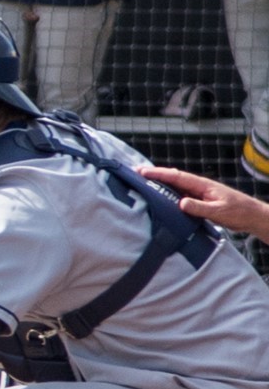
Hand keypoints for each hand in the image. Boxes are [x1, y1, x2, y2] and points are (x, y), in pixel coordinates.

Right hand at [139, 165, 268, 240]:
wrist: (252, 216)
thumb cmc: (239, 212)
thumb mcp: (219, 211)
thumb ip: (199, 207)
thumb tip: (180, 202)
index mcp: (202, 185)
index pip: (177, 177)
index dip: (158, 174)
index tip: (142, 172)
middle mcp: (198, 187)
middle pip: (173, 178)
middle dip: (155, 174)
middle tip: (136, 173)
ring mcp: (199, 193)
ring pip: (175, 186)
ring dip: (160, 184)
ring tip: (142, 183)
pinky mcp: (200, 201)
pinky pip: (180, 195)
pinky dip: (168, 193)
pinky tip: (160, 196)